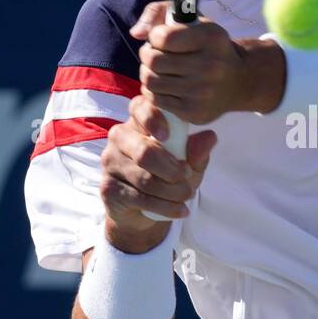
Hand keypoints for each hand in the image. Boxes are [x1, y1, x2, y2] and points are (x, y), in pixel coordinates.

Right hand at [99, 92, 217, 241]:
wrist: (143, 211)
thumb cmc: (168, 178)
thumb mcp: (189, 165)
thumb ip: (197, 152)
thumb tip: (210, 137)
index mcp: (139, 121)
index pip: (139, 107)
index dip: (152, 118)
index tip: (167, 136)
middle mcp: (119, 137)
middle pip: (144, 151)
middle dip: (172, 170)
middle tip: (188, 178)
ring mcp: (110, 161)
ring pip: (144, 178)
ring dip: (172, 192)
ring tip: (187, 195)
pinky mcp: (108, 187)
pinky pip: (139, 198)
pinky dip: (165, 207)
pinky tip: (180, 210)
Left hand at [129, 2, 247, 124]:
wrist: (239, 80)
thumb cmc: (208, 47)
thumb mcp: (193, 20)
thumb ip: (159, 12)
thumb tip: (136, 33)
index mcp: (210, 38)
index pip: (162, 37)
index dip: (154, 36)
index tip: (161, 38)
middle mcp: (209, 66)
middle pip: (153, 61)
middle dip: (147, 55)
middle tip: (154, 54)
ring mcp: (202, 92)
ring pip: (151, 82)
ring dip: (147, 73)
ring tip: (158, 69)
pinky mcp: (194, 112)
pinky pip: (157, 100)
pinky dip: (154, 91)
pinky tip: (164, 85)